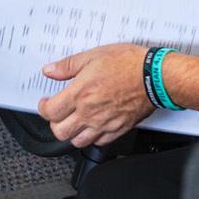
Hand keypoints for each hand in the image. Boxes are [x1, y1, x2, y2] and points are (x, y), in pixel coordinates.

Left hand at [37, 43, 152, 147]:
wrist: (155, 77)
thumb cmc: (129, 64)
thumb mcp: (93, 55)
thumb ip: (68, 66)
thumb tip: (50, 70)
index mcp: (80, 94)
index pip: (50, 112)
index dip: (43, 108)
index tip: (46, 103)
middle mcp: (90, 113)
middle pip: (60, 132)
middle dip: (55, 123)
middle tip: (58, 113)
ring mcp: (104, 124)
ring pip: (78, 142)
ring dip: (72, 133)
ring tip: (74, 121)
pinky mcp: (118, 130)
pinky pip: (99, 143)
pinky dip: (92, 137)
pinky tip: (93, 125)